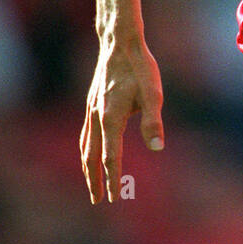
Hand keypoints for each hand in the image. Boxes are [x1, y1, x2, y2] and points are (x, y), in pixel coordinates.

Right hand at [81, 36, 163, 203]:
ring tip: (91, 182)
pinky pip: (86, 133)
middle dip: (94, 179)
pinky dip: (86, 149)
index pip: (110, 157)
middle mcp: (97, 117)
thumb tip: (157, 147)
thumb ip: (153, 121)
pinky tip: (92, 152)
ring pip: (85, 145)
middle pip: (91, 156)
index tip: (113, 197)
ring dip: (87, 166)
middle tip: (97, 200)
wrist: (120, 43)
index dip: (112, 179)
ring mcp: (91, 109)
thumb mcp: (153, 93)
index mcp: (111, 118)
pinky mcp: (92, 103)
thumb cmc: (140, 67)